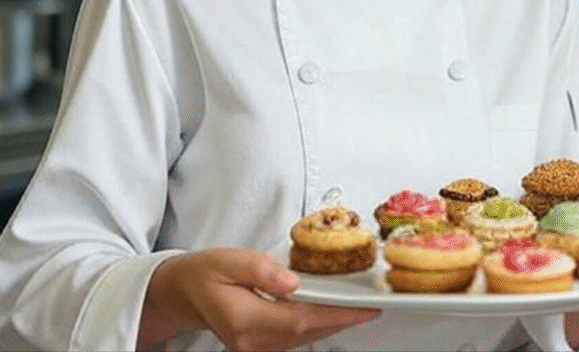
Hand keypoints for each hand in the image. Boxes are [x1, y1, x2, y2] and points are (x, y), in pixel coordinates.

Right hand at [138, 247, 381, 351]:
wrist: (183, 291)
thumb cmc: (205, 271)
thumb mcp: (230, 259)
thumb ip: (262, 270)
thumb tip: (293, 281)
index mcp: (244, 320)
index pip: (301, 320)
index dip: (337, 314)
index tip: (364, 307)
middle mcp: (252, 342)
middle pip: (308, 333)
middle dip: (342, 320)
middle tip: (371, 306)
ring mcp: (255, 348)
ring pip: (304, 339)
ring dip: (332, 323)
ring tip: (358, 308)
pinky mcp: (259, 345)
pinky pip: (295, 338)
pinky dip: (317, 326)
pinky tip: (331, 313)